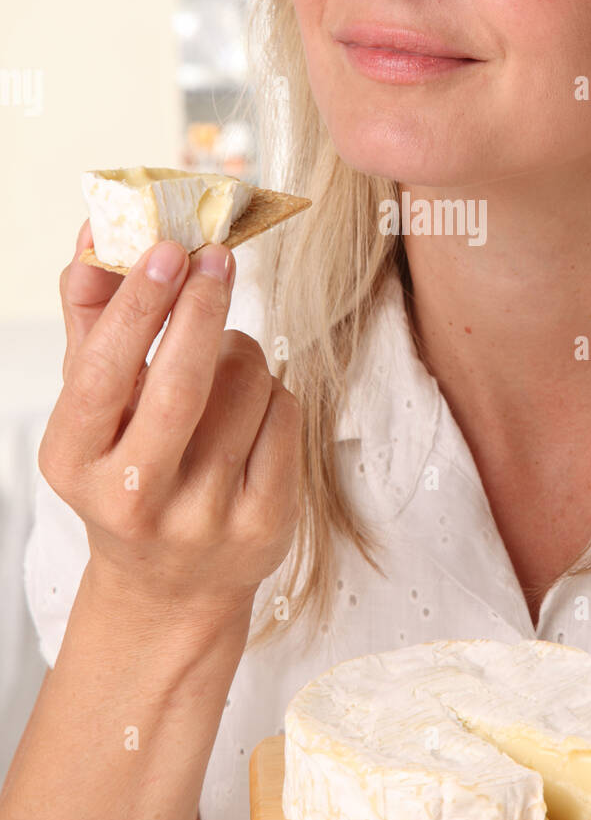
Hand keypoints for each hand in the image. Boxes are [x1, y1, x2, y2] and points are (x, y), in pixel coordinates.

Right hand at [39, 220, 300, 622]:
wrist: (170, 585)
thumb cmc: (128, 472)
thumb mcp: (94, 409)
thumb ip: (91, 321)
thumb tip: (97, 234)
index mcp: (75, 463)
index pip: (104, 372)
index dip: (139, 304)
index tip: (168, 248)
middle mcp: (135, 497)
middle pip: (183, 383)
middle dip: (203, 307)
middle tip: (215, 259)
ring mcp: (204, 517)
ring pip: (247, 386)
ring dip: (242, 352)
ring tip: (222, 370)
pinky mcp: (264, 523)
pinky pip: (286, 413)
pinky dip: (273, 391)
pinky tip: (250, 412)